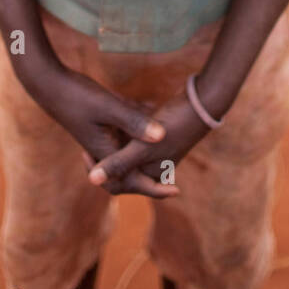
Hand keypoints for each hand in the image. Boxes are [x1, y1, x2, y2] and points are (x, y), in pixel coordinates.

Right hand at [42, 65, 179, 198]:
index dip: (155, 188)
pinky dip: (137, 131)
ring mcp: (100, 138)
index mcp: (105, 153)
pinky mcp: (99, 125)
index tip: (176, 190)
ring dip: (145, 153)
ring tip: (167, 149)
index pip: (132, 181)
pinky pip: (122, 136)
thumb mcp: (110, 107)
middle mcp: (103, 150)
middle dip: (151, 174)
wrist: (50, 83)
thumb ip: (135, 121)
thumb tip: (163, 137)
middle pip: (130, 174)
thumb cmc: (77, 96)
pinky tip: (150, 112)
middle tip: (171, 173)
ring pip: (128, 154)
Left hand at [86, 89, 210, 197]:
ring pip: (126, 150)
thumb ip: (118, 163)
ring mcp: (156, 152)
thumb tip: (92, 181)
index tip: (85, 153)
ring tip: (103, 122)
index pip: (116, 185)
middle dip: (107, 154)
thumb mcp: (142, 146)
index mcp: (148, 175)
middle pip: (120, 168)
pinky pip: (134, 138)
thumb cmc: (174, 126)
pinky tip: (120, 114)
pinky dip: (127, 129)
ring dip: (116, 139)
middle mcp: (152, 167)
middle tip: (92, 134)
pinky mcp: (157, 137)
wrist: (202, 102)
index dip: (99, 173)